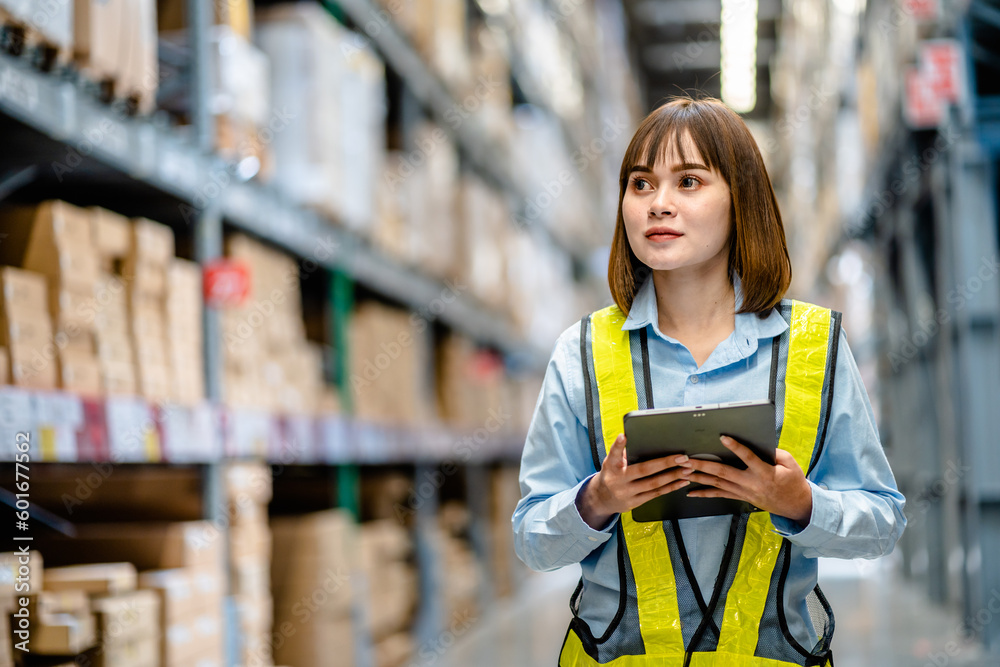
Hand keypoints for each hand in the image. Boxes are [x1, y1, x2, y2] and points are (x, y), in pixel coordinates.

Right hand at [577, 434, 691, 529]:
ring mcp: (627, 493)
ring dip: (673, 476)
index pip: (614, 454)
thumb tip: (630, 438)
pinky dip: (671, 487)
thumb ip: (620, 453)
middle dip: (665, 463)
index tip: (623, 436)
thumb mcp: (610, 462)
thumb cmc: (611, 474)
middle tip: (682, 457)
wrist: (602, 499)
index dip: (618, 445)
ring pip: (654, 484)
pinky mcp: (635, 502)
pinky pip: (656, 494)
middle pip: (644, 470)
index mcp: (611, 466)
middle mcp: (618, 480)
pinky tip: (682, 481)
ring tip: (687, 469)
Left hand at [681, 436, 812, 524]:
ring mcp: (744, 492)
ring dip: (699, 477)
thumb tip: (759, 443)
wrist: (796, 505)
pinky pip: (719, 495)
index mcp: (765, 472)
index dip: (735, 447)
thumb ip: (775, 452)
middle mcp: (751, 483)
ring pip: (717, 483)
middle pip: (723, 472)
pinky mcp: (740, 497)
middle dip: (703, 464)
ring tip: (683, 471)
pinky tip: (690, 492)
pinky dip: (704, 493)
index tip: (723, 437)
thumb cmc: (793, 480)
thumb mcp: (789, 463)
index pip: (748, 457)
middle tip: (687, 459)